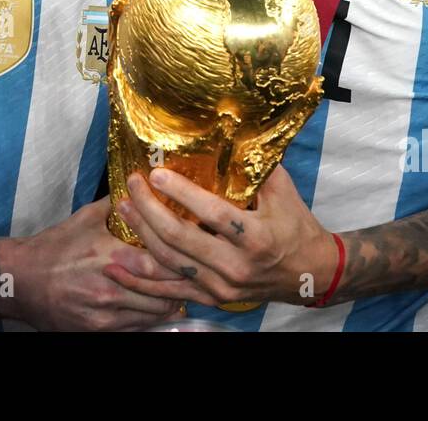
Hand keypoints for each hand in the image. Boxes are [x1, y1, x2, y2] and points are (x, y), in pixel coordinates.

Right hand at [1, 199, 185, 330]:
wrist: (20, 280)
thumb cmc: (54, 246)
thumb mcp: (85, 217)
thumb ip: (117, 203)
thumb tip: (141, 185)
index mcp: (111, 255)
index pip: (162, 263)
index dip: (185, 261)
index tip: (196, 253)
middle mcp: (111, 287)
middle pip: (164, 292)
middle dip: (185, 285)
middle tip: (199, 275)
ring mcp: (105, 313)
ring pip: (155, 313)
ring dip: (172, 303)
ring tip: (185, 292)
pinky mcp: (98, 329)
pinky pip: (137, 328)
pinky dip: (153, 319)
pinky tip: (162, 308)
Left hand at [106, 167, 338, 307]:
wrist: (310, 274)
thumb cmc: (295, 226)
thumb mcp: (283, 191)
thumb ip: (255, 165)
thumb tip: (230, 130)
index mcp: (256, 236)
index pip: (212, 214)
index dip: (182, 194)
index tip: (156, 174)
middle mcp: (237, 266)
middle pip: (182, 239)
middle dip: (150, 211)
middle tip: (131, 187)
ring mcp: (222, 287)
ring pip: (171, 263)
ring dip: (141, 237)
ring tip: (122, 211)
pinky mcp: (212, 299)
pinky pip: (171, 291)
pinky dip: (142, 279)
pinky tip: (117, 266)